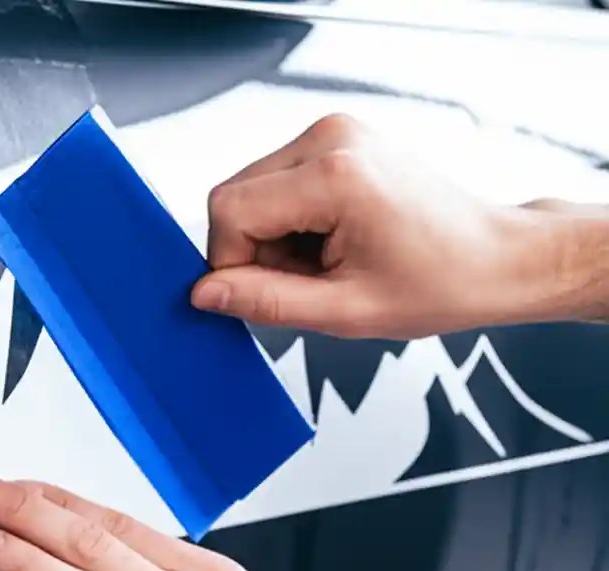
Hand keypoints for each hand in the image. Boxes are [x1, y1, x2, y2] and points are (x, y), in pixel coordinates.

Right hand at [191, 113, 603, 338]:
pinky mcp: (335, 139)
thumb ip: (265, 301)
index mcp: (334, 175)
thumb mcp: (345, 310)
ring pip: (250, 191)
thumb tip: (203, 293)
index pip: (228, 211)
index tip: (269, 292)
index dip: (232, 262)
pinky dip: (289, 222)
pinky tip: (329, 241)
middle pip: (235, 197)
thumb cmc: (442, 282)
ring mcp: (333, 132)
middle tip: (308, 280)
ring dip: (272, 238)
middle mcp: (330, 139)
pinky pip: (275, 183)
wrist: (495, 258)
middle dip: (254, 250)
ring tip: (326, 261)